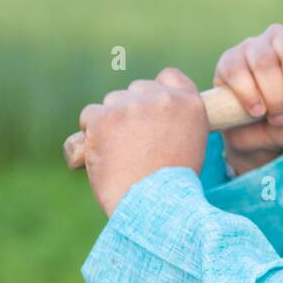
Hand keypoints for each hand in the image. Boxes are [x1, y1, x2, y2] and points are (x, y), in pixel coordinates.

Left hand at [79, 67, 208, 214]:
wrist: (153, 206)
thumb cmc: (172, 187)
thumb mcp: (192, 147)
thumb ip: (176, 122)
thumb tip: (154, 118)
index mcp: (190, 104)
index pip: (169, 76)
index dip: (157, 93)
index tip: (151, 111)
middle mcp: (162, 99)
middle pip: (137, 90)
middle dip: (132, 110)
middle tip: (133, 142)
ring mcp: (131, 106)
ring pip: (111, 102)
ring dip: (110, 122)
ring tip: (119, 154)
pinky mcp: (103, 118)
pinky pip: (89, 116)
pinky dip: (90, 135)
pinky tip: (102, 155)